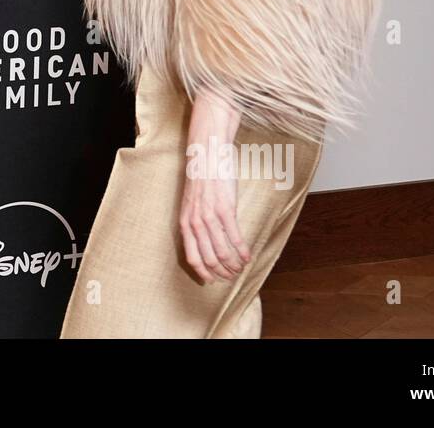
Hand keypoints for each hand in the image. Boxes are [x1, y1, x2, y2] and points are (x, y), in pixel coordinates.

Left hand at [179, 91, 249, 282]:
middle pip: (208, 258)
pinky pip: (235, 238)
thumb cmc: (201, 176)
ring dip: (233, 264)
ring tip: (241, 269)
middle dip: (221, 272)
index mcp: (185, 221)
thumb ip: (195, 220)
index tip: (212, 280)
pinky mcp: (226, 208)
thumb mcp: (191, 202)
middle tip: (231, 276)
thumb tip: (204, 238)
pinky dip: (243, 251)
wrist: (206, 152)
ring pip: (222, 252)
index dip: (203, 272)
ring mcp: (210, 216)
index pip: (192, 257)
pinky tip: (248, 256)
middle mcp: (195, 222)